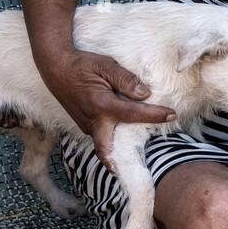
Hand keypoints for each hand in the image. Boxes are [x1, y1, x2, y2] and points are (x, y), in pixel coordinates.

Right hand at [39, 49, 177, 167]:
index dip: (154, 115)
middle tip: (144, 164)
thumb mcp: (105, 65)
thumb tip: (145, 94)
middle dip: (123, 161)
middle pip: (108, 150)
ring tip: (142, 148)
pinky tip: (127, 133)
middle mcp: (93, 120)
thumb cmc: (82, 64)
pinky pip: (101, 136)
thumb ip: (126, 79)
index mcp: (101, 105)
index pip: (133, 114)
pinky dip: (113, 139)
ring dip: (120, 149)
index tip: (171, 115)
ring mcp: (86, 125)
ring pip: (105, 144)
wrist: (55, 67)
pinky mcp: (84, 124)